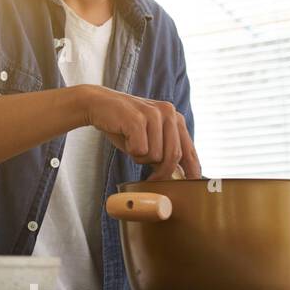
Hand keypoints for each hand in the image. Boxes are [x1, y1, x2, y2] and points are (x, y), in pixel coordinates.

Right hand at [79, 84, 200, 177]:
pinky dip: (130, 151)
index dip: (192, 171)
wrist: (98, 104)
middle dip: (161, 172)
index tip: (190, 186)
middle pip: (173, 156)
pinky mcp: (137, 119)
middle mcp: (169, 114)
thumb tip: (178, 176)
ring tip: (131, 143)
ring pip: (155, 156)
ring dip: (140, 158)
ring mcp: (154, 115)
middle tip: (150, 179)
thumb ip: (165, 151)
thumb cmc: (124, 125)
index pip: (189, 151)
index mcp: (176, 119)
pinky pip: (140, 150)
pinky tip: (125, 137)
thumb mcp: (150, 137)